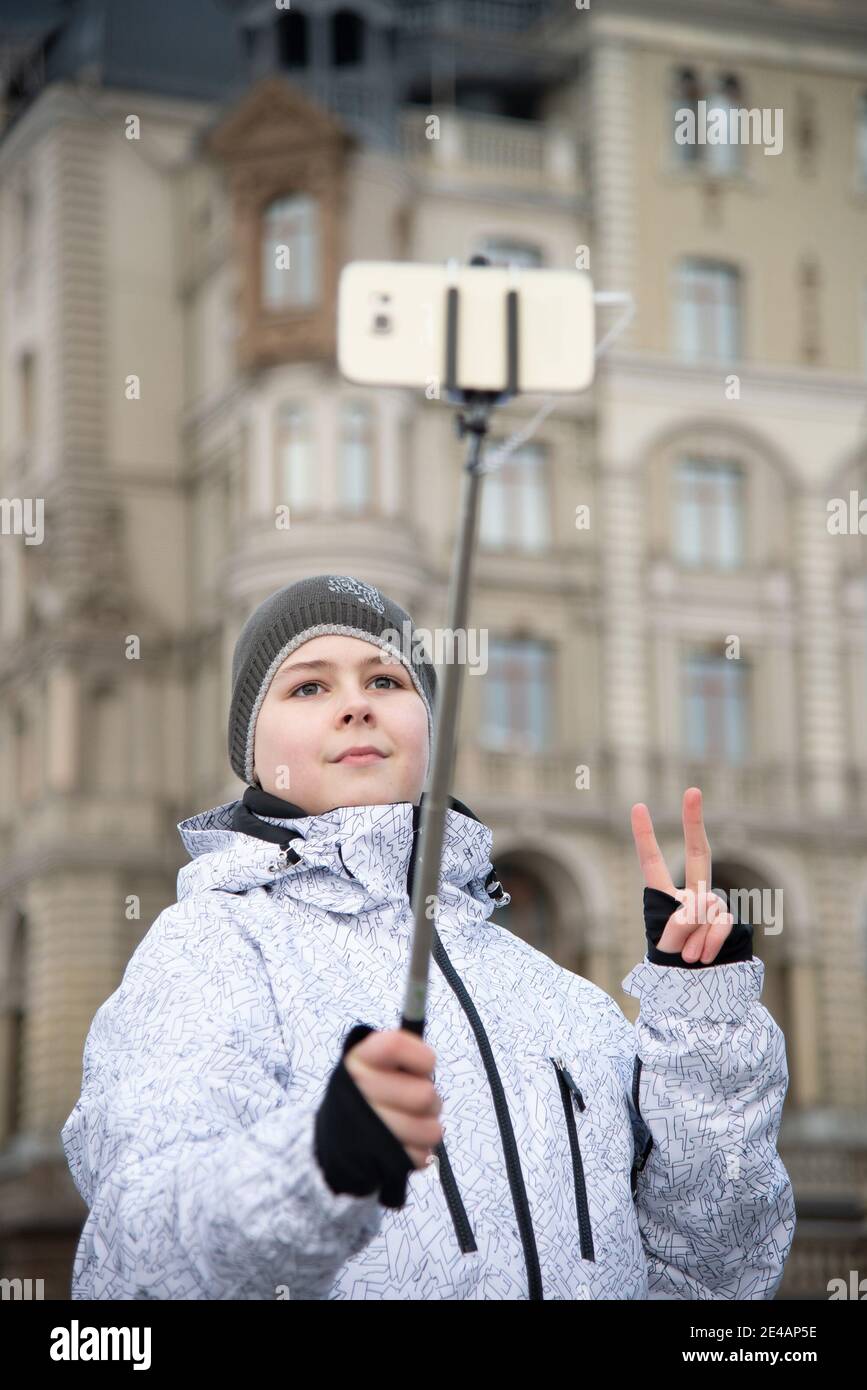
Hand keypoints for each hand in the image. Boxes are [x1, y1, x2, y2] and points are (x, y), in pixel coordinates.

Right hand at [344, 1028, 443, 1168]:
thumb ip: (401, 1053)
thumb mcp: (372, 1062)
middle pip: (425, 1095)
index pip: (395, 1046)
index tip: (425, 1064)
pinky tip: (403, 1142)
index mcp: (359, 1060)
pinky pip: (424, 1154)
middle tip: (416, 1100)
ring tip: (411, 1122)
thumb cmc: (367, 1092)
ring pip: (431, 1129)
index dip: (420, 1056)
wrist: (336, 1139)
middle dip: (430, 1099)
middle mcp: (360, 1091)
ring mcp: (371, 1129)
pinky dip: (419, 1150)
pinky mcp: (383, 1160)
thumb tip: (429, 1057)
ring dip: (427, 1126)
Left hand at [630, 787, 733, 964]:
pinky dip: (710, 942)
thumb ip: (678, 923)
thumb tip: (701, 908)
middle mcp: (692, 895)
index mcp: (665, 897)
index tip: (638, 806)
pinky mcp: (732, 920)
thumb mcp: (665, 945)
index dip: (645, 836)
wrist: (699, 996)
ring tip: (688, 958)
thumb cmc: (673, 970)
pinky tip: (704, 959)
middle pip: (698, 853)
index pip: (653, 862)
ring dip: (694, 936)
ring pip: (705, 905)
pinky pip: (720, 922)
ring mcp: (715, 906)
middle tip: (692, 789)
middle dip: (694, 821)